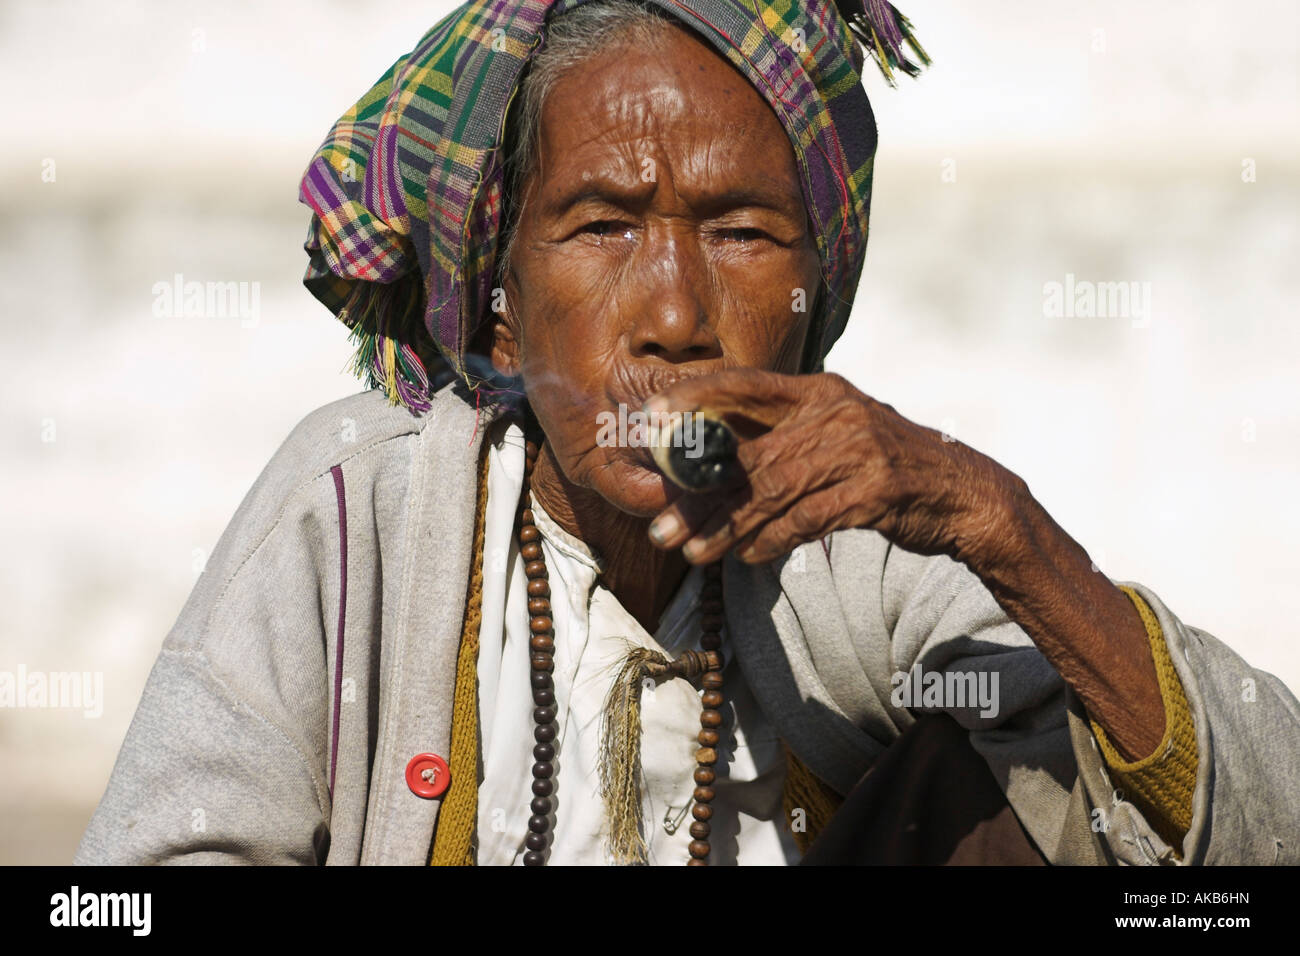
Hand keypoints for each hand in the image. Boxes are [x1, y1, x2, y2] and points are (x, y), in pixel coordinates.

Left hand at [643, 368, 1023, 568]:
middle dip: (698, 490)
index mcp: (819, 390)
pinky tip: (748, 557)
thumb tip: (714, 458)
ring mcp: (857, 450)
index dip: (694, 397)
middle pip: (748, 451)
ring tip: (693, 552)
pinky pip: (806, 519)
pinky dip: (772, 540)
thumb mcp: (839, 433)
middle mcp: (835, 411)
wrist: (964, 494)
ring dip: (726, 528)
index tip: (650, 415)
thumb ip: (785, 436)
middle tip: (660, 521)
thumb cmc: (888, 466)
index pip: (745, 384)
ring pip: (771, 491)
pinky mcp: (875, 491)